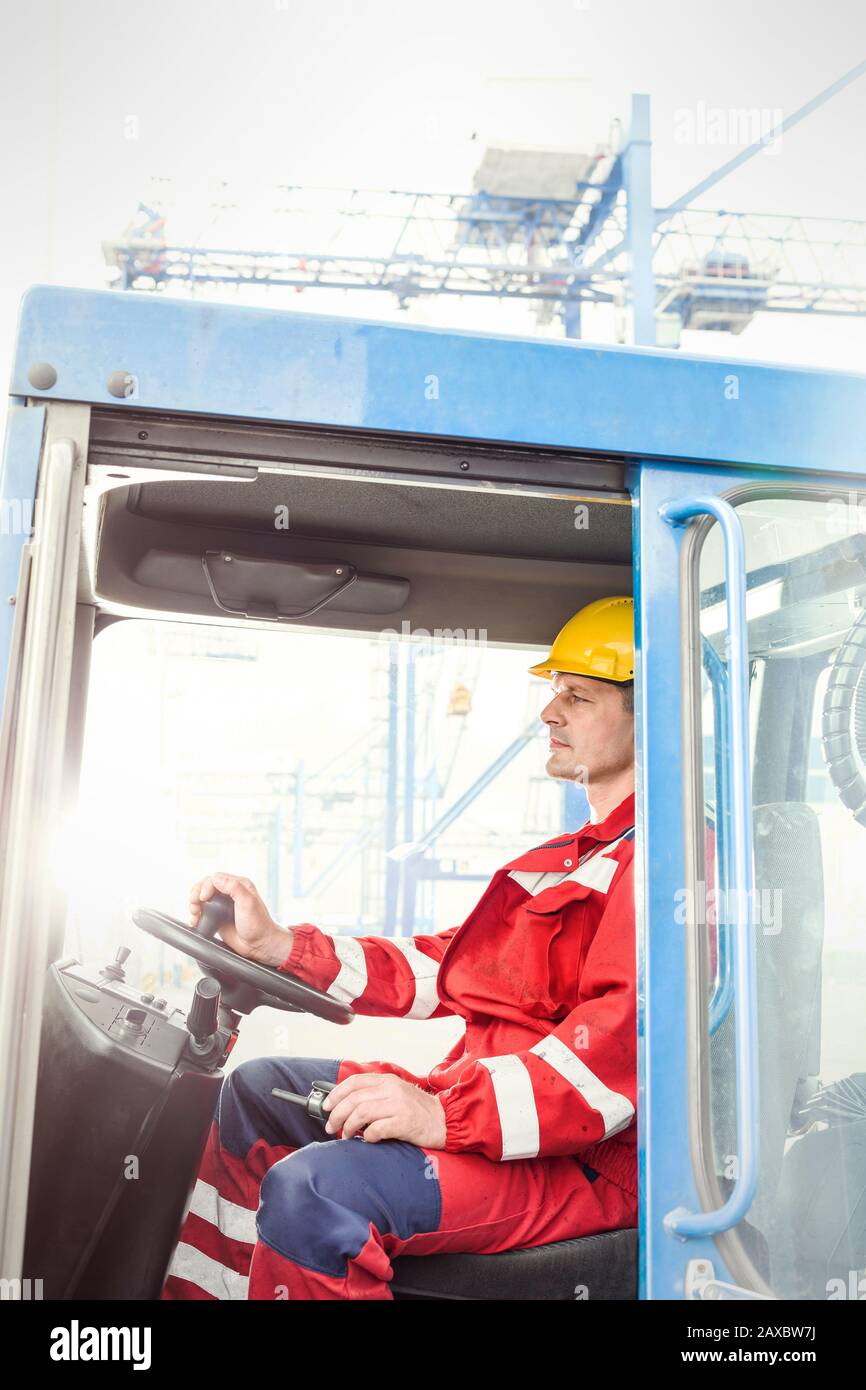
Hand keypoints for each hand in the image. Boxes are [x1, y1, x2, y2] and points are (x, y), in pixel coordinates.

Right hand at [189, 873, 292, 967]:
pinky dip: (195, 915)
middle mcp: (230, 893)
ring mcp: (222, 905)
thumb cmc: (257, 924)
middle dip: (196, 894)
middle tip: (195, 905)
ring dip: (194, 904)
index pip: (215, 878)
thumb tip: (215, 878)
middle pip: (205, 886)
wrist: (259, 945)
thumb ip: (233, 887)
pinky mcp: (217, 917)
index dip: (205, 886)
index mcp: (239, 885)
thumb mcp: (248, 902)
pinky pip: (202, 912)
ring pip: (201, 898)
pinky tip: (196, 921)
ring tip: (195, 914)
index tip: (203, 898)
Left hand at [323, 1073, 446, 1148]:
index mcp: (388, 1080)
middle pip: (354, 1098)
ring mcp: (398, 1105)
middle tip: (330, 1127)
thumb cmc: (418, 1111)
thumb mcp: (397, 1094)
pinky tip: (368, 1140)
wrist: (445, 1120)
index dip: (336, 1094)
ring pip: (361, 1112)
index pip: (354, 1082)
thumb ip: (376, 1095)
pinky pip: (377, 1129)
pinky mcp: (404, 1122)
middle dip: (336, 1114)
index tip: (326, 1106)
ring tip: (346, 1136)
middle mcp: (392, 1089)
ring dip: (348, 1126)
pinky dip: (367, 1136)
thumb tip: (346, 1107)